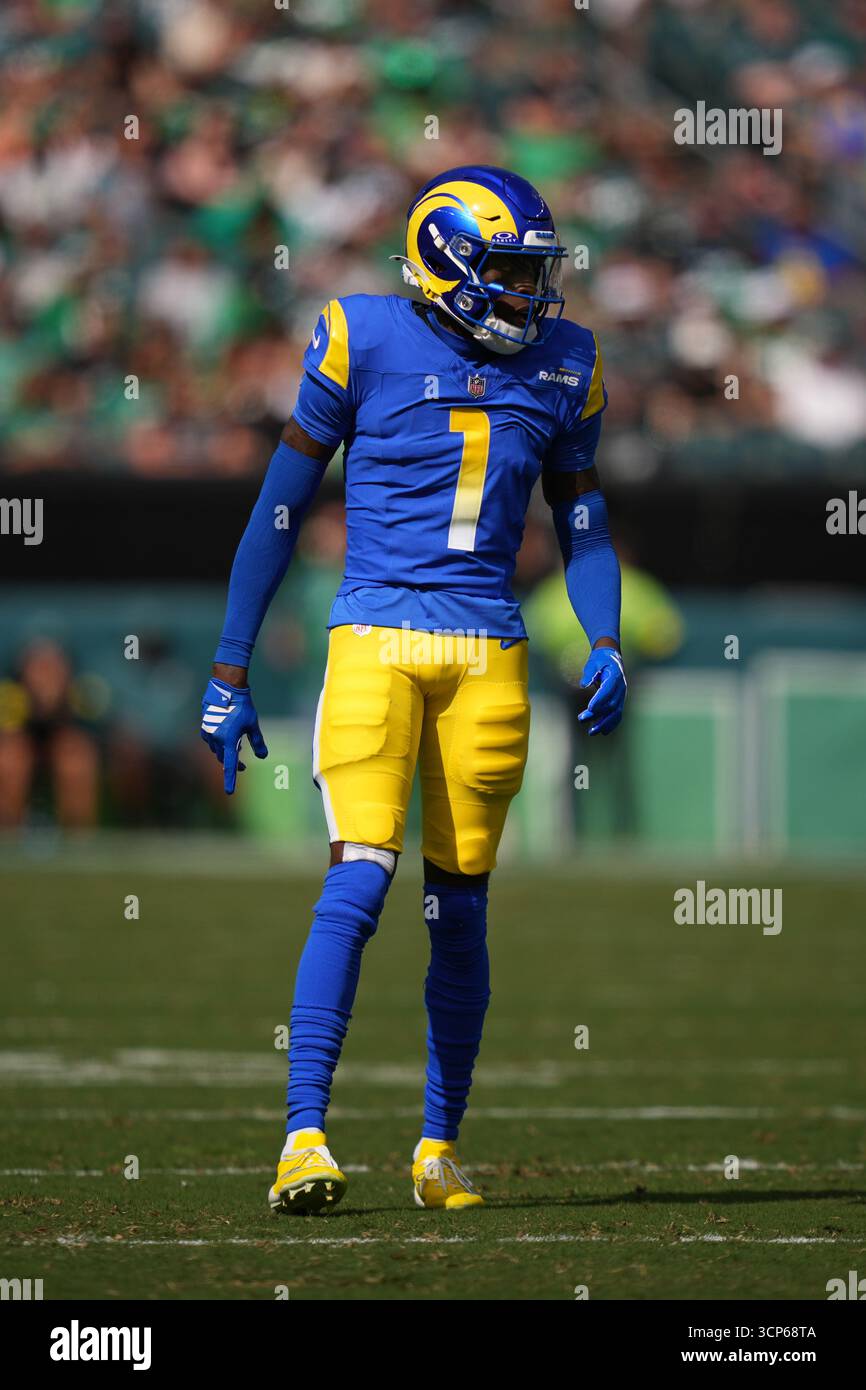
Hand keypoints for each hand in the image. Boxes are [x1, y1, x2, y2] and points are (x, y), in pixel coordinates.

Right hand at [200, 676, 267, 793]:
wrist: (226, 688)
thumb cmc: (242, 706)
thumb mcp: (253, 725)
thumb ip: (257, 742)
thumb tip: (263, 756)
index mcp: (229, 741)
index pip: (230, 765)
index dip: (230, 780)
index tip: (229, 792)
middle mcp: (216, 739)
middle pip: (223, 759)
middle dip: (232, 763)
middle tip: (243, 765)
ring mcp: (208, 732)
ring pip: (216, 750)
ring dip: (225, 753)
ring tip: (236, 748)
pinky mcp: (204, 725)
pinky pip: (210, 740)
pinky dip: (217, 743)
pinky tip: (223, 739)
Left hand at [578, 647, 626, 735]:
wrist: (612, 658)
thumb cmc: (600, 660)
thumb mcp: (593, 662)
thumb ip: (589, 673)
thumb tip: (583, 684)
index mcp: (615, 676)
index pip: (608, 690)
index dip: (599, 699)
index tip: (590, 708)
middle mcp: (621, 688)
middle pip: (611, 704)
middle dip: (596, 713)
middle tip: (581, 719)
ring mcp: (621, 695)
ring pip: (615, 712)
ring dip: (604, 723)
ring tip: (591, 732)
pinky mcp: (619, 701)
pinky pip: (617, 714)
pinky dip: (611, 724)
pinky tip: (602, 732)